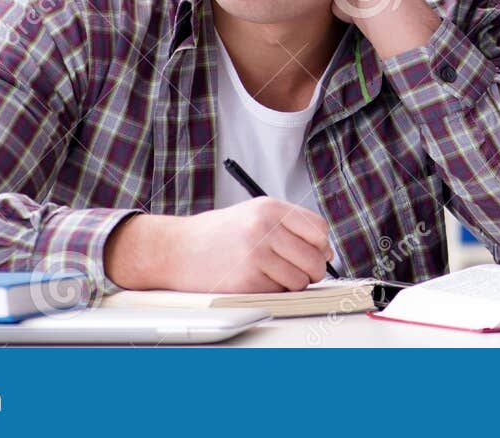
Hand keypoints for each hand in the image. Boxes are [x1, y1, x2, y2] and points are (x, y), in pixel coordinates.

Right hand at [106, 198, 332, 292]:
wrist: (175, 249)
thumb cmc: (216, 235)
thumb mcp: (252, 214)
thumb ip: (287, 226)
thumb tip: (324, 250)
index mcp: (270, 207)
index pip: (319, 229)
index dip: (321, 246)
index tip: (314, 254)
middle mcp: (265, 228)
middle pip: (315, 257)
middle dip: (312, 270)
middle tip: (300, 273)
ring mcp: (256, 254)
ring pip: (300, 280)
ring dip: (293, 284)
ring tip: (273, 277)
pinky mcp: (246, 280)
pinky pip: (279, 293)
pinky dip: (273, 292)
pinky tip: (256, 282)